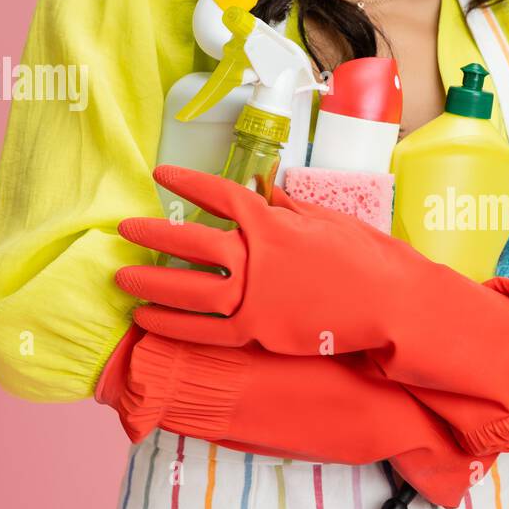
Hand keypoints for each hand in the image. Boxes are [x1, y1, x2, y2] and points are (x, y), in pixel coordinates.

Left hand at [116, 164, 508, 455]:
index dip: (186, 183)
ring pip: (187, 289)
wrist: (388, 302)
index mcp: (271, 222)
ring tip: (120, 279)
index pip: (217, 195)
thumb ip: (288, 206)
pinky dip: (172, 326)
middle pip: (189, 242)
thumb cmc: (364, 256)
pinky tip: (145, 321)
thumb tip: (264, 189)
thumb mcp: (326, 218)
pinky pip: (204, 330)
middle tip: (124, 229)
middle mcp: (255, 256)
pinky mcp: (258, 331)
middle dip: (152, 235)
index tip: (161, 176)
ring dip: (150, 284)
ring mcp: (254, 296)